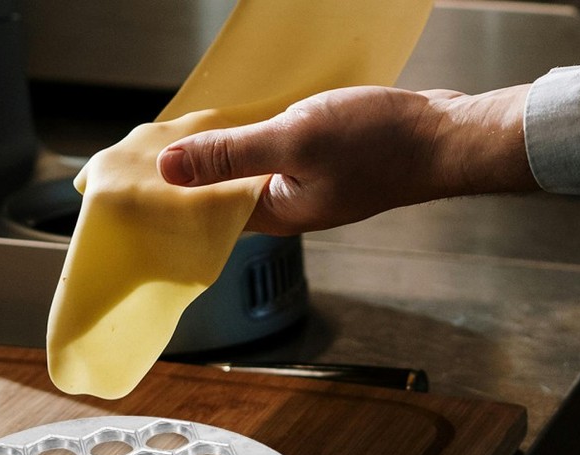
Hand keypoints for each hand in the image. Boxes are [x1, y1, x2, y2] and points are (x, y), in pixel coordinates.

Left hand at [157, 84, 536, 234]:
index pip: (205, 211)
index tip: (137, 173)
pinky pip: (273, 154)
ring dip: (219, 151)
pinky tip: (242, 116)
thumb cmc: (379, 144)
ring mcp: (306, 187)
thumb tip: (170, 170)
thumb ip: (230, 156)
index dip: (170, 192)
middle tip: (150, 144)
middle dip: (187, 172)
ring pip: (247, 171)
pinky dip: (252, 138)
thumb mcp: (295, 141)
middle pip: (222, 193)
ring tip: (184, 129)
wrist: (442, 139)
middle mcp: (286, 207)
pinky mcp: (322, 166)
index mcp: (274, 214)